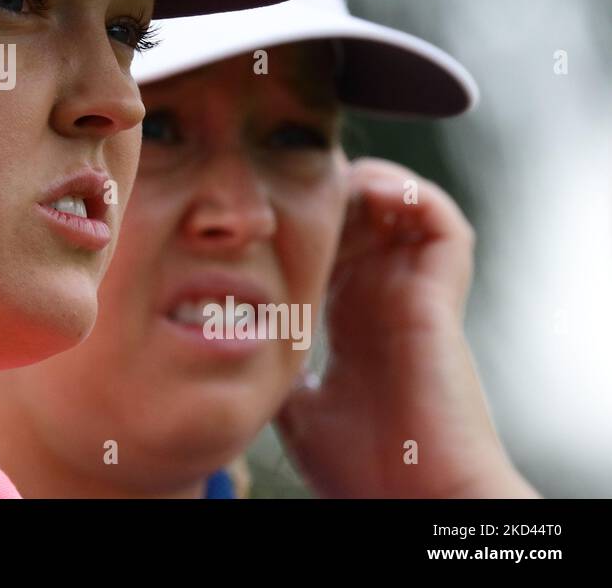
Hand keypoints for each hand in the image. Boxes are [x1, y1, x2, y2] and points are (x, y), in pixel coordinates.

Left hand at [274, 157, 536, 497]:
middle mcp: (385, 300)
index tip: (255, 211)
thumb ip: (275, 366)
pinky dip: (409, 192)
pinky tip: (363, 188)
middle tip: (281, 178)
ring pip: (400, 209)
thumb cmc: (360, 467)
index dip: (300, 221)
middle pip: (360, 219)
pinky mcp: (441, 294)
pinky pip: (440, 221)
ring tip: (321, 177)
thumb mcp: (295, 406)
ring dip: (362, 184)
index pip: (331, 248)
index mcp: (354, 321)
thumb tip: (231, 345)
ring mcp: (414, 294)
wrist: (410, 496)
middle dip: (324, 192)